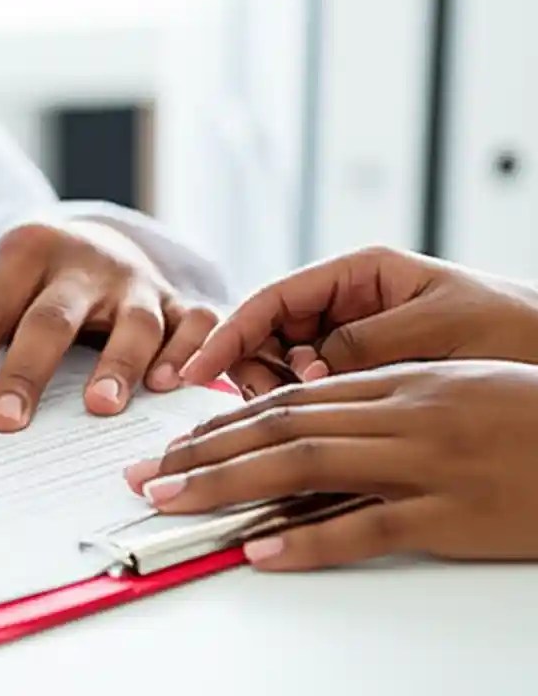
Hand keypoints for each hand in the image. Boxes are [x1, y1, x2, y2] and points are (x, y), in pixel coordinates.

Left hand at [0, 221, 218, 431]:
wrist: (105, 241)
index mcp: (28, 252)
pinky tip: (173, 384)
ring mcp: (135, 282)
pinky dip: (190, 351)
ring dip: (119, 364)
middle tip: (7, 421)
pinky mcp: (178, 299)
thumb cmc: (36, 280)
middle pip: (52, 318)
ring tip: (100, 407)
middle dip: (28, 371)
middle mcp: (84, 263)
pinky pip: (194, 322)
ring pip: (133, 321)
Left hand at [125, 360, 537, 570]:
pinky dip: (308, 540)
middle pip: (281, 428)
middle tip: (147, 474)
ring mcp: (427, 465)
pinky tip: (259, 550)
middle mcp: (403, 416)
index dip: (225, 422)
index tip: (178, 442)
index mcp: (400, 384)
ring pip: (305, 467)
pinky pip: (367, 528)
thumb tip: (314, 420)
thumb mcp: (454, 387)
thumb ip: (384, 399)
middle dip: (204, 451)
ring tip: (173, 500)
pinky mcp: (452, 515)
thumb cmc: (534, 416)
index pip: (290, 400)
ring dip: (228, 485)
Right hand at [181, 246, 537, 392]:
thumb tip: (306, 372)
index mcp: (362, 275)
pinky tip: (306, 429)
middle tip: (257, 404)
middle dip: (249, 369)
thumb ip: (367, 343)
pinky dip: (299, 412)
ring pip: (282, 368)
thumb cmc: (518, 330)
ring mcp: (353, 343)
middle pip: (267, 335)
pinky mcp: (363, 380)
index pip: (273, 299)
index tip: (198, 368)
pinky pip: (311, 395)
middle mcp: (349, 305)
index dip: (230, 332)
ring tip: (290, 418)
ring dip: (273, 394)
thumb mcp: (439, 329)